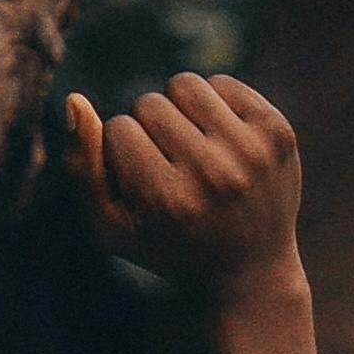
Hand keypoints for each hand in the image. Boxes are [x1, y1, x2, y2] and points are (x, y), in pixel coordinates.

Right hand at [65, 72, 303, 296]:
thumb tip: (75, 101)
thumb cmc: (167, 247)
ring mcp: (251, 152)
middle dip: (151, 131)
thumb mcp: (111, 227)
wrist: (248, 271)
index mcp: (170, 201)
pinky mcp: (277, 133)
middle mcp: (213, 176)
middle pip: (148, 103)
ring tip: (192, 150)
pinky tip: (220, 143)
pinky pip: (222, 83)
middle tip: (172, 172)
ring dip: (179, 111)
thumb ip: (81, 169)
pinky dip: (213, 105)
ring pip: (184, 84)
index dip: (123, 154)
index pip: (118, 129)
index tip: (144, 186)